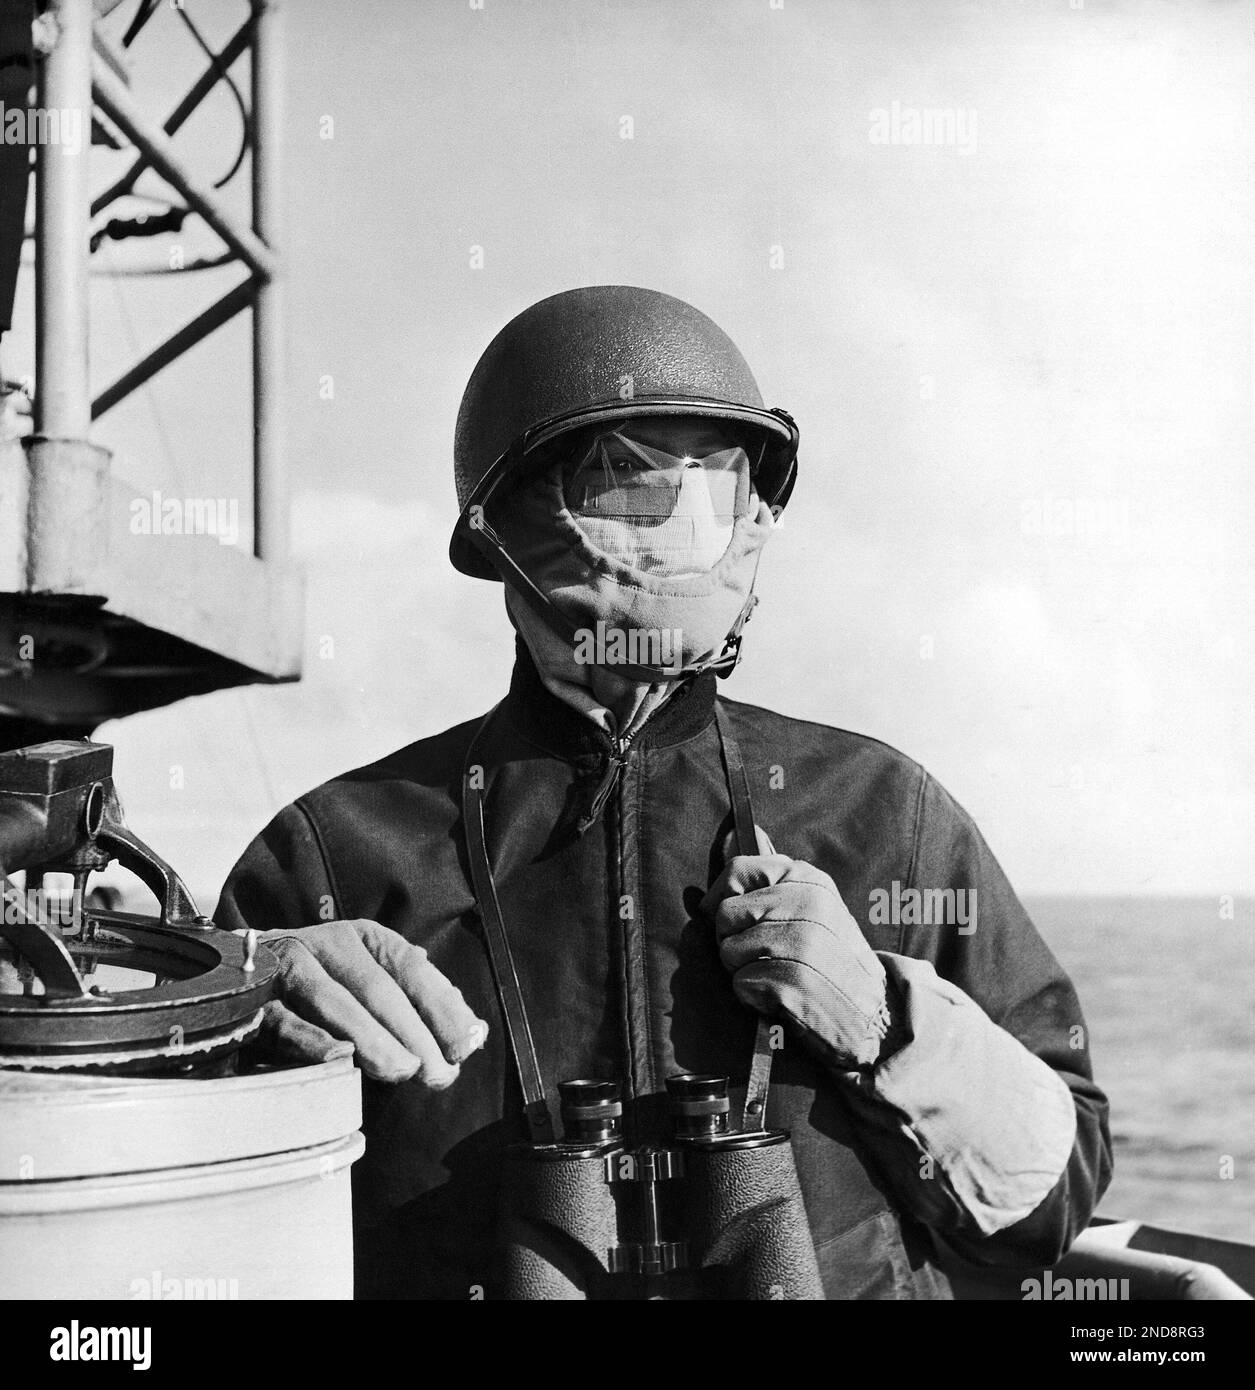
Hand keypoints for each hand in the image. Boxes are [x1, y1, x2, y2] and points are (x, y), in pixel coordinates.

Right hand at [242, 919, 488, 1085]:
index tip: (467, 1045)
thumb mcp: (372, 984)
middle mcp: (326, 944)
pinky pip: (285, 1020)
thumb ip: (419, 1006)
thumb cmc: (321, 989)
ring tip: (401, 1070)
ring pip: (335, 1001)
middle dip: (413, 1033)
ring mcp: (286, 968)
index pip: (412, 969)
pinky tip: (339, 1060)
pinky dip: (312, 1040)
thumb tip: (472, 1034)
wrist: (228, 977)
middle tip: (437, 1074)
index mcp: (363, 938)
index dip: (442, 1006)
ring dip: (372, 1038)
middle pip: (378, 988)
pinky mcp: (253, 1000)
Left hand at [700, 841, 890, 1069]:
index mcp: (810, 880)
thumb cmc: (832, 959)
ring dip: (743, 970)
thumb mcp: (814, 905)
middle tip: (764, 955)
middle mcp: (806, 904)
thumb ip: (772, 877)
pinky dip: (753, 996)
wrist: (873, 1015)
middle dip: (732, 939)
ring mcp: (800, 942)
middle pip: (726, 913)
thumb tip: (728, 835)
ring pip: (728, 950)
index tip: (729, 916)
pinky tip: (781, 996)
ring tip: (778, 974)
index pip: (739, 869)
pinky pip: (740, 983)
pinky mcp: (791, 981)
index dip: (722, 895)